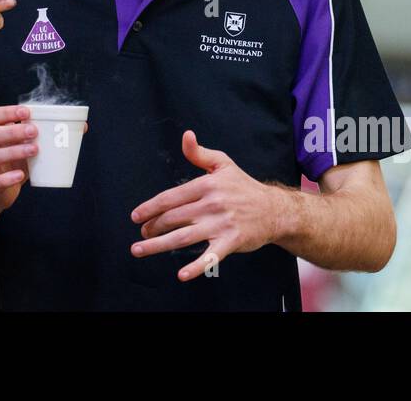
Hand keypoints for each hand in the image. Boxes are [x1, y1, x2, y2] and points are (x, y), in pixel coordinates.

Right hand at [0, 106, 91, 214]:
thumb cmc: (12, 164)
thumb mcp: (27, 148)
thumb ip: (48, 137)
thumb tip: (82, 127)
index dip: (7, 112)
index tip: (26, 112)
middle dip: (13, 131)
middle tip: (35, 131)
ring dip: (14, 151)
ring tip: (35, 150)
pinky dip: (7, 178)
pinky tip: (20, 175)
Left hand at [129, 130, 284, 281]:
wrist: (274, 210)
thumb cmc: (244, 186)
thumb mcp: (223, 164)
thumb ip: (199, 153)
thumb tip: (186, 136)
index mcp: (207, 185)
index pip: (170, 197)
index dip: (150, 207)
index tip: (136, 216)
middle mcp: (212, 204)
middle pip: (173, 218)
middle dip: (152, 227)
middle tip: (141, 235)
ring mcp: (221, 224)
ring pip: (183, 237)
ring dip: (158, 245)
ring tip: (140, 249)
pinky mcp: (231, 242)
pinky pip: (210, 257)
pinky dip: (196, 267)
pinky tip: (181, 274)